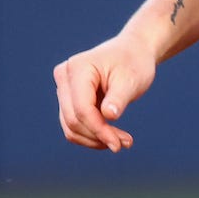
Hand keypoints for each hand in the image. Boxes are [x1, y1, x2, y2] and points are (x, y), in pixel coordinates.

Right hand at [53, 33, 157, 151]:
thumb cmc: (134, 63)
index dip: (98, 130)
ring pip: (70, 126)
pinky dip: (91, 135)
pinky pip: (74, 124)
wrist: (133, 53)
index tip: (119, 144)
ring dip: (95, 139)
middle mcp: (64, 77)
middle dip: (99, 136)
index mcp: (78, 68)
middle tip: (125, 143)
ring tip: (122, 141)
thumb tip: (108, 116)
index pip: (82, 108)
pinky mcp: (68, 99)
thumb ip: (118, 98)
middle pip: (73, 119)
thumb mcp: (131, 80)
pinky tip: (111, 136)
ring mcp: (64, 88)